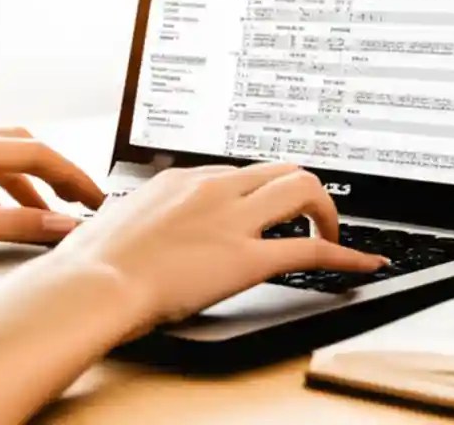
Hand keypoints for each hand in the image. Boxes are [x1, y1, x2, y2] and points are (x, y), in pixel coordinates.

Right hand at [50, 161, 386, 328]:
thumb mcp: (118, 221)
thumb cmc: (92, 262)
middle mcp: (214, 188)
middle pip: (281, 169)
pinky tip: (362, 263)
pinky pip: (311, 250)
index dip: (262, 193)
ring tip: (332, 235)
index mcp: (182, 179)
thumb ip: (141, 219)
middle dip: (304, 192)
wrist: (92, 284)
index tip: (269, 207)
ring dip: (326, 212)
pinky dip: (346, 255)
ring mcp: (233, 220)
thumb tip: (134, 229)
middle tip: (311, 219)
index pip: (240, 173)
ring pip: (303, 191)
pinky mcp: (247, 258)